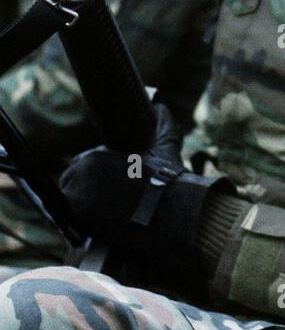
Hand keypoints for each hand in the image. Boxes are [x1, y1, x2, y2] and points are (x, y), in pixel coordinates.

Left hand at [58, 103, 215, 281]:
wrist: (170, 211)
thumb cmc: (167, 180)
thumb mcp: (164, 145)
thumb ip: (161, 122)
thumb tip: (161, 104)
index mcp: (96, 156)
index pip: (82, 167)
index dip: (95, 179)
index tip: (108, 190)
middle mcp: (82, 172)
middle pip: (71, 183)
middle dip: (85, 192)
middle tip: (105, 205)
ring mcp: (78, 194)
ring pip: (70, 202)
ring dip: (81, 208)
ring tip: (103, 217)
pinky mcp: (80, 216)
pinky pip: (69, 221)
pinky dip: (80, 224)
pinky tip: (99, 226)